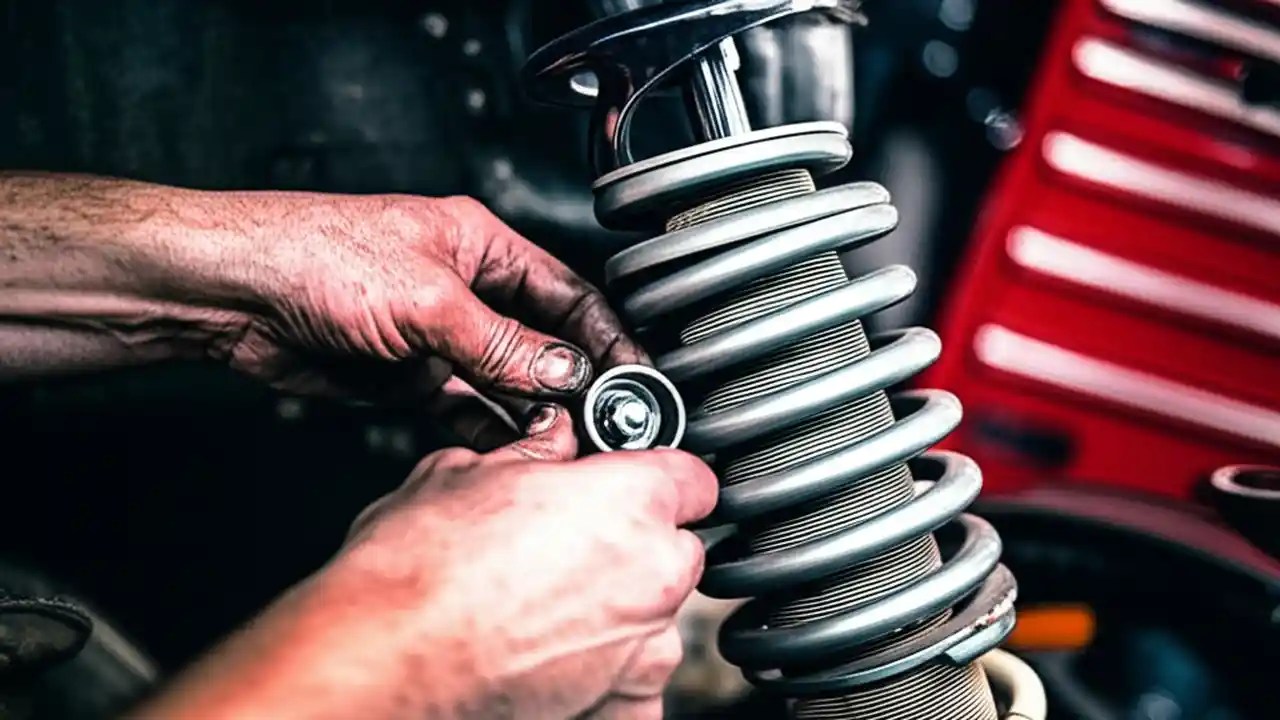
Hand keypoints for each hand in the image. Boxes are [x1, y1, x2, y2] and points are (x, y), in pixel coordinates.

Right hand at [131, 407, 718, 719]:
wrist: (381, 663)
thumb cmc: (415, 572)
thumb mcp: (464, 474)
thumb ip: (530, 455)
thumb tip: (547, 442)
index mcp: (631, 502)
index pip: (691, 476)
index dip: (655, 472)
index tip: (628, 479)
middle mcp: (654, 576)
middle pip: (673, 546)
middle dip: (631, 542)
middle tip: (563, 542)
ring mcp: (644, 649)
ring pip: (655, 613)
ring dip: (617, 606)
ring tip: (540, 604)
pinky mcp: (624, 705)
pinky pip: (636, 681)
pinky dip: (607, 671)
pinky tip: (552, 654)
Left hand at [219, 193, 644, 443]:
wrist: (235, 294)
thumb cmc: (316, 255)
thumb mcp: (428, 302)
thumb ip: (503, 344)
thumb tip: (565, 372)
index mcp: (482, 247)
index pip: (568, 294)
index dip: (605, 337)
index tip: (634, 377)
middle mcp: (466, 291)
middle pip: (543, 341)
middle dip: (576, 382)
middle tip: (608, 422)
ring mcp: (438, 337)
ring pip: (507, 381)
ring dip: (535, 413)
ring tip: (567, 444)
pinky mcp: (409, 378)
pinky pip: (466, 410)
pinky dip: (491, 432)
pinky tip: (514, 452)